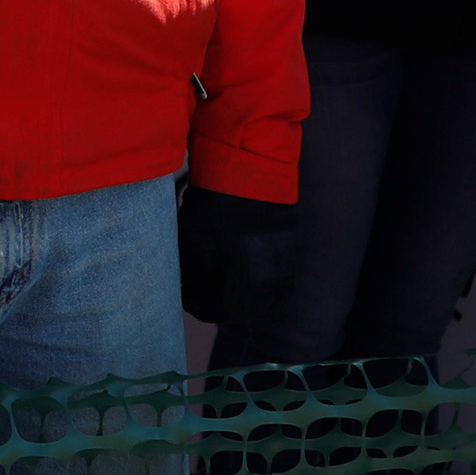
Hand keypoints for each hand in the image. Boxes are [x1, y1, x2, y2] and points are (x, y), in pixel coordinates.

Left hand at [175, 184, 300, 325]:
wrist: (253, 164)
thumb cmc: (220, 205)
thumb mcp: (196, 243)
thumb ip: (196, 277)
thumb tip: (191, 295)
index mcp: (257, 284)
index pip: (224, 311)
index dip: (199, 305)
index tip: (182, 294)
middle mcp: (281, 278)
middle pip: (247, 303)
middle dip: (220, 299)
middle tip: (196, 284)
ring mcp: (290, 259)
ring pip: (262, 287)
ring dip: (237, 284)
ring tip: (212, 267)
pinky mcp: (293, 240)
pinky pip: (272, 269)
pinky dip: (252, 268)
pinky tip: (232, 252)